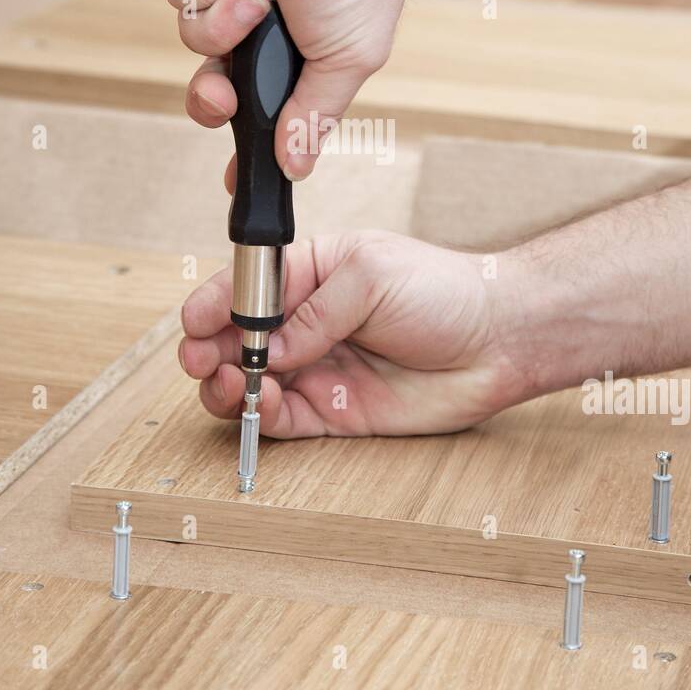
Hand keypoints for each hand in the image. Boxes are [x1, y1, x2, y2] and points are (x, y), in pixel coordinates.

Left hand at [161, 0, 408, 180]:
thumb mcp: (350, 56)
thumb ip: (316, 115)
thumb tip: (297, 165)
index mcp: (302, 47)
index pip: (264, 109)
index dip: (247, 145)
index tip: (234, 181)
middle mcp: (260, 20)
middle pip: (213, 85)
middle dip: (213, 97)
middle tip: (222, 90)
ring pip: (194, 38)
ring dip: (225, 22)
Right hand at [179, 231, 526, 436]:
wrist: (496, 340)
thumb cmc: (443, 290)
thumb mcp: (372, 274)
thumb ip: (315, 311)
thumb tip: (269, 348)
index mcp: (310, 272)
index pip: (246, 287)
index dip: (216, 303)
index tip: (194, 320)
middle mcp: (305, 322)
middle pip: (236, 338)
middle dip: (209, 348)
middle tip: (197, 359)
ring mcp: (316, 367)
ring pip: (249, 382)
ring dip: (225, 383)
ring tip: (224, 381)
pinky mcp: (332, 411)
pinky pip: (281, 417)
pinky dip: (260, 413)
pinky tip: (257, 400)